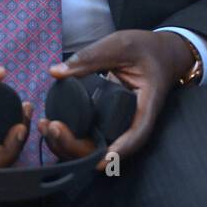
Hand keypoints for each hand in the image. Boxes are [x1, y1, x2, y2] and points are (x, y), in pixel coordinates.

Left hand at [45, 29, 191, 166]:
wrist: (160, 54)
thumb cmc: (146, 48)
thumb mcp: (121, 45)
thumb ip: (90, 57)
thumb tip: (56, 72)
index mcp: (146, 104)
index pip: (137, 134)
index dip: (119, 151)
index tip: (100, 162)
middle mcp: (134, 120)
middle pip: (109, 148)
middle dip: (78, 147)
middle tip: (52, 126)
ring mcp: (120, 123)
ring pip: (96, 147)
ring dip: (70, 145)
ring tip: (46, 126)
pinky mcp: (109, 121)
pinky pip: (91, 137)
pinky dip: (71, 137)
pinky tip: (52, 125)